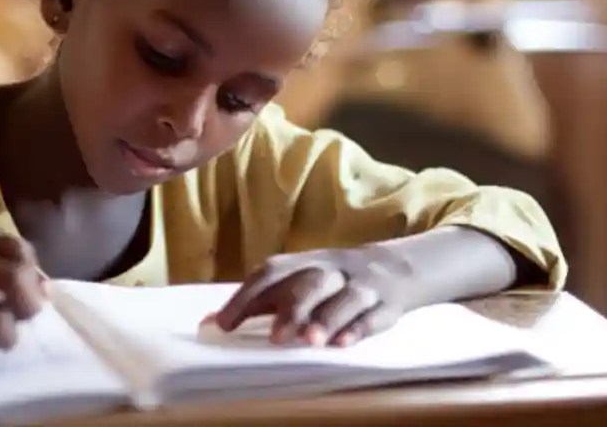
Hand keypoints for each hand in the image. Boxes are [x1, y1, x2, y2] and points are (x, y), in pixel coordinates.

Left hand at [209, 247, 415, 347]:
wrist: (396, 267)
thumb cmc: (330, 282)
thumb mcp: (297, 281)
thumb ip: (259, 301)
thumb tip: (210, 322)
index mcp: (304, 262)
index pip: (272, 272)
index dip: (246, 296)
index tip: (224, 324)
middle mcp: (333, 270)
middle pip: (312, 281)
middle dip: (294, 307)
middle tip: (276, 337)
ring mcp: (362, 286)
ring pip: (346, 297)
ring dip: (328, 318)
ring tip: (310, 341)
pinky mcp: (386, 305)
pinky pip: (374, 315)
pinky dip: (358, 328)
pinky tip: (342, 344)